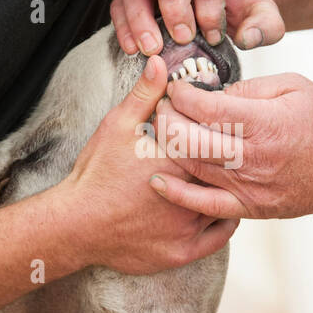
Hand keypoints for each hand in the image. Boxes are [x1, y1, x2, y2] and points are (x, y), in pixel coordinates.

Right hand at [55, 54, 237, 272]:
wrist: (76, 225)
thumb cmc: (96, 174)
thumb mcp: (118, 126)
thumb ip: (145, 95)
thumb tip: (160, 61)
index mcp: (179, 159)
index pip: (218, 142)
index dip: (222, 135)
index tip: (224, 129)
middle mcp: (190, 193)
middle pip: (226, 173)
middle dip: (231, 162)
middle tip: (237, 153)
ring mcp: (188, 226)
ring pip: (226, 204)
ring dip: (230, 191)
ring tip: (233, 179)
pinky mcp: (183, 251)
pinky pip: (220, 237)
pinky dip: (226, 222)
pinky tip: (224, 208)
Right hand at [110, 0, 285, 56]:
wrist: (220, 11)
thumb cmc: (242, 12)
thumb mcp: (261, 16)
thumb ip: (265, 24)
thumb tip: (248, 37)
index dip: (208, 5)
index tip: (214, 35)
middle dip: (175, 9)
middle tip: (184, 37)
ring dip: (140, 16)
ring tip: (152, 46)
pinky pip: (118, 2)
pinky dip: (122, 25)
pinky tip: (132, 48)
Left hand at [147, 71, 312, 220]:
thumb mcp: (294, 87)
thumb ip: (250, 86)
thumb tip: (211, 91)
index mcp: (264, 122)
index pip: (205, 107)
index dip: (181, 94)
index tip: (175, 87)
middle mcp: (251, 156)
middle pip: (188, 138)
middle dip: (166, 118)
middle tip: (162, 107)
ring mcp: (248, 186)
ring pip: (190, 167)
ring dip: (168, 148)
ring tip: (161, 132)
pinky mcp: (248, 207)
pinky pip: (204, 205)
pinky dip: (177, 194)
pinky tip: (158, 182)